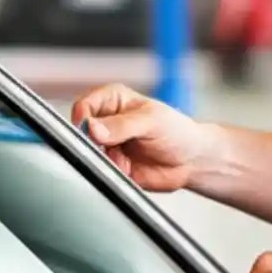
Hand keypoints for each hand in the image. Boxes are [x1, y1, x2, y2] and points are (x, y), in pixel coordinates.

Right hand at [70, 82, 218, 191]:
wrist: (191, 161)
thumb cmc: (178, 131)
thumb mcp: (152, 121)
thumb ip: (122, 125)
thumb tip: (94, 128)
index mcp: (112, 100)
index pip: (83, 106)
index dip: (85, 121)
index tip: (95, 133)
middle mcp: (106, 121)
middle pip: (80, 132)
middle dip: (94, 145)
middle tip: (112, 149)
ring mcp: (106, 145)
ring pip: (87, 154)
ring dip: (105, 160)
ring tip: (126, 160)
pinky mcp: (111, 165)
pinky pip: (98, 172)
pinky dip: (110, 173)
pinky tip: (129, 168)